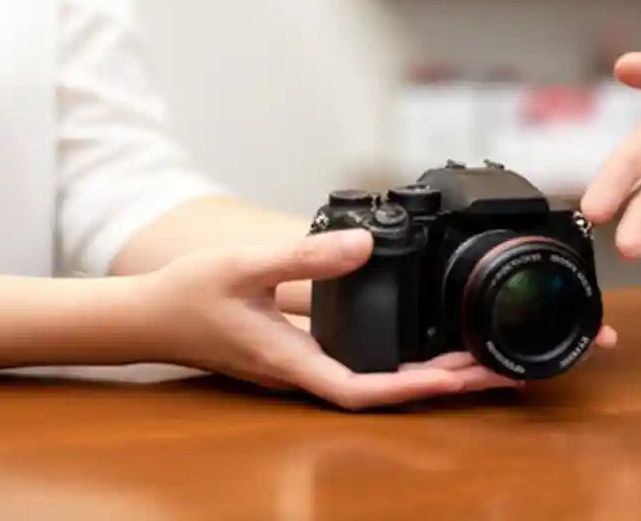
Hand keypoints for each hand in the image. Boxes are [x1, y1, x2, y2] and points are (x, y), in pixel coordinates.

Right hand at [138, 229, 522, 409]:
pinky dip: (397, 363)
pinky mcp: (299, 355)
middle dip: (441, 385)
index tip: (460, 378)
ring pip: (374, 383)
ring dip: (424, 376)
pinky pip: (359, 367)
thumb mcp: (245, 265)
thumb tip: (362, 246)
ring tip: (474, 361)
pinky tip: (418, 346)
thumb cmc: (187, 296)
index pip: (365, 389)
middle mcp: (303, 373)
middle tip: (495, 371)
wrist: (146, 316)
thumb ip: (304, 255)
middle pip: (384, 393)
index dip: (416, 389)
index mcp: (293, 361)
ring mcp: (302, 368)